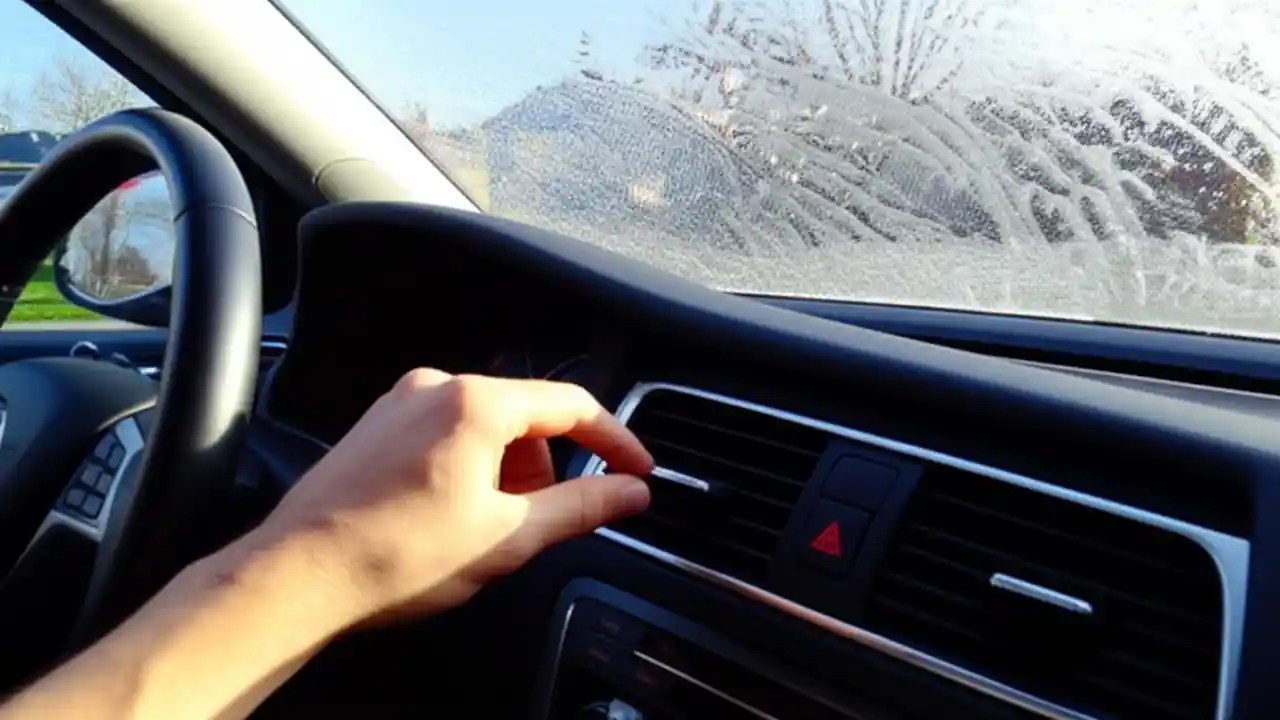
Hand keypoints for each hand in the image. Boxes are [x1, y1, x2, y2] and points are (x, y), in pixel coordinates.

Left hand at [257, 369, 653, 627]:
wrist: (300, 577)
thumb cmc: (394, 557)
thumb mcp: (507, 536)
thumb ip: (581, 507)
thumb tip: (629, 493)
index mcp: (475, 403)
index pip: (572, 406)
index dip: (614, 441)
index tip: (636, 471)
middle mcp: (436, 387)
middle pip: (526, 416)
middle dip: (546, 468)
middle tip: (535, 522)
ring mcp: (401, 402)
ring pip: (486, 426)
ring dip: (505, 471)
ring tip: (481, 528)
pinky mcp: (378, 424)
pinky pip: (447, 432)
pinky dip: (468, 468)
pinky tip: (449, 517)